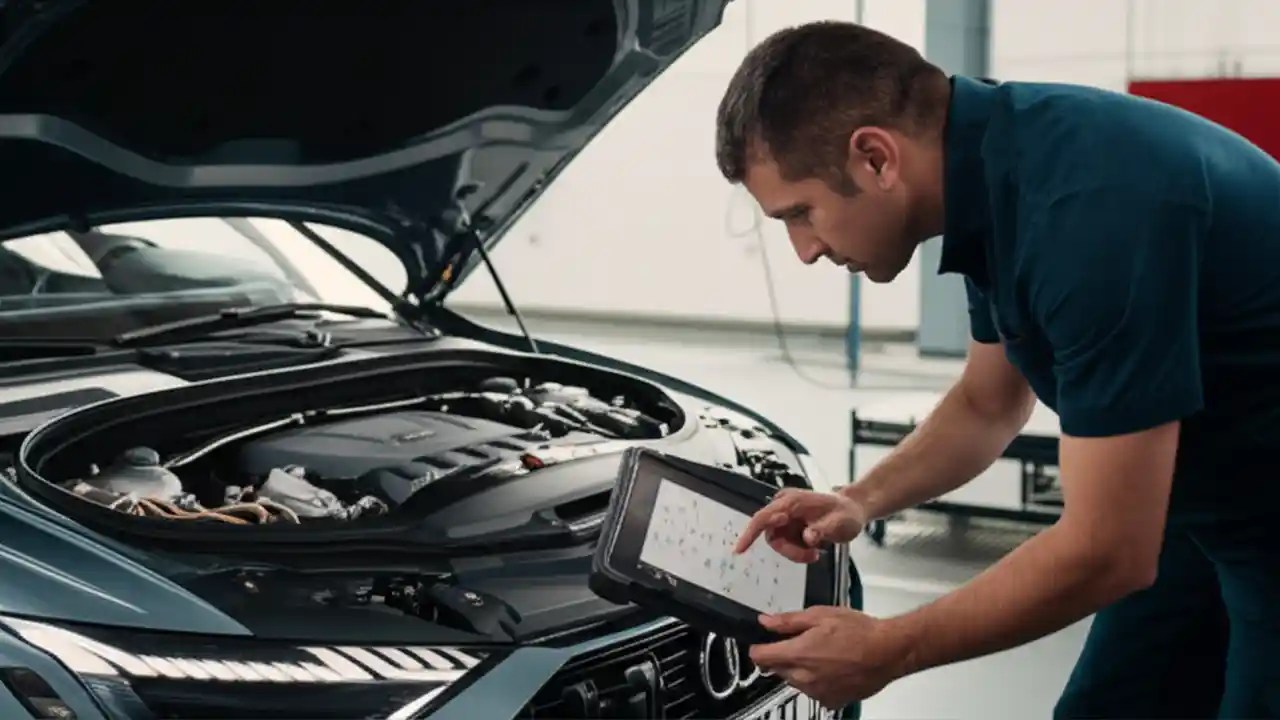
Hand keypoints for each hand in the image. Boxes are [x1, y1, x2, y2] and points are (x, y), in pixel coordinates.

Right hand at [734, 488, 867, 562]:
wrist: (852, 510)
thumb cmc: (846, 514)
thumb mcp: (840, 524)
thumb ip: (823, 530)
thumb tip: (807, 537)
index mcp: (793, 502)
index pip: (764, 517)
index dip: (750, 534)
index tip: (740, 549)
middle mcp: (785, 507)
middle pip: (771, 535)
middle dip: (789, 551)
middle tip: (812, 556)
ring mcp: (787, 516)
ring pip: (778, 542)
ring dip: (795, 552)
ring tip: (816, 552)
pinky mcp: (790, 525)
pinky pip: (785, 543)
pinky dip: (798, 550)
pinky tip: (814, 548)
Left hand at [749, 606, 910, 707]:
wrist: (887, 651)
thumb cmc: (858, 632)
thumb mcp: (819, 615)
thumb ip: (788, 621)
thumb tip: (766, 622)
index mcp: (797, 654)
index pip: (760, 657)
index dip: (758, 648)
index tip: (762, 644)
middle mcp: (803, 677)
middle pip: (778, 669)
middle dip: (783, 657)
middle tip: (803, 643)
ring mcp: (816, 692)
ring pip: (795, 681)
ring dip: (801, 669)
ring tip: (824, 653)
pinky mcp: (831, 701)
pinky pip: (814, 692)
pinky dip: (817, 682)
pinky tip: (832, 668)